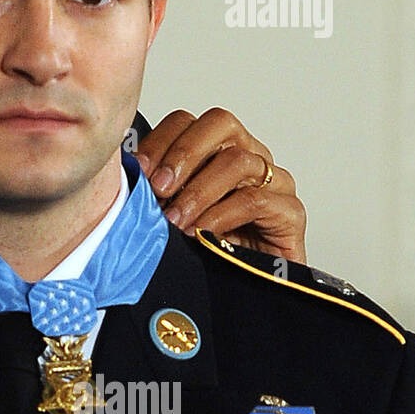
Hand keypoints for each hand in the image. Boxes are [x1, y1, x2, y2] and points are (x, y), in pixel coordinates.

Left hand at [135, 107, 306, 262]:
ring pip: (238, 160)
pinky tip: (201, 232)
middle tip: (159, 188)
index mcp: (216, 150)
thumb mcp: (172, 214)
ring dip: (198, 192)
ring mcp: (274, 181)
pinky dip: (222, 215)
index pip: (188, 122)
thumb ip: (157, 191)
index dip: (161, 140)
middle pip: (219, 124)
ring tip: (175, 220)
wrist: (243, 291)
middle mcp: (248, 157)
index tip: (138, 168)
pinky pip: (257, 199)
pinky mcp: (290, 211)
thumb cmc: (205, 250)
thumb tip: (125, 175)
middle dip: (183, 154)